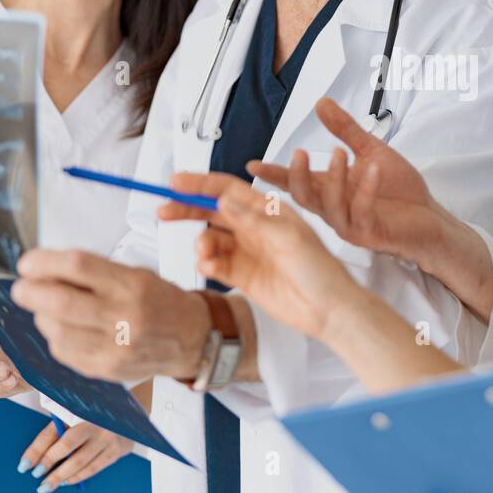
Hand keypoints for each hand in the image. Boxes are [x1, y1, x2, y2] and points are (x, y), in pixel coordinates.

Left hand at [10, 250, 206, 382]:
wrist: (190, 339)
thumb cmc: (161, 302)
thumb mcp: (136, 274)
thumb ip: (95, 272)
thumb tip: (46, 269)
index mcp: (133, 285)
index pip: (78, 266)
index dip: (44, 262)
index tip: (28, 263)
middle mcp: (125, 317)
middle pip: (61, 302)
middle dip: (31, 293)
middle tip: (22, 288)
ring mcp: (115, 348)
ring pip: (57, 332)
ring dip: (42, 317)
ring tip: (45, 310)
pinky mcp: (106, 370)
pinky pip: (65, 354)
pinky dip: (55, 338)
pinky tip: (63, 329)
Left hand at [17, 420, 132, 492]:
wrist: (127, 412)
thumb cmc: (92, 415)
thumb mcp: (73, 414)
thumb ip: (56, 430)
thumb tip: (34, 457)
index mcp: (78, 409)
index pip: (52, 432)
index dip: (36, 450)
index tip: (24, 466)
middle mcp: (94, 422)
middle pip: (66, 447)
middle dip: (48, 464)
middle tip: (36, 476)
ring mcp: (107, 436)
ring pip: (80, 462)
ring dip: (61, 477)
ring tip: (47, 486)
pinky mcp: (117, 450)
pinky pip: (94, 468)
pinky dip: (78, 477)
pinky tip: (66, 481)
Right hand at [158, 172, 361, 341]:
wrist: (328, 310)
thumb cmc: (321, 270)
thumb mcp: (289, 237)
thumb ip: (253, 220)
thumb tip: (224, 201)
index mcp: (269, 210)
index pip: (228, 189)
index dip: (200, 184)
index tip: (175, 182)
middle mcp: (255, 228)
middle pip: (212, 211)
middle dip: (187, 209)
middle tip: (164, 211)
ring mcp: (248, 252)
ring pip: (210, 240)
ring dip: (200, 244)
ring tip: (204, 253)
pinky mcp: (242, 276)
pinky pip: (215, 265)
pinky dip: (207, 264)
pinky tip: (210, 267)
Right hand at [245, 97, 447, 270]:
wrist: (430, 217)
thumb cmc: (399, 190)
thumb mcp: (370, 152)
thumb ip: (345, 130)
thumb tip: (321, 103)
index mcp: (330, 190)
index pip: (295, 182)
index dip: (273, 175)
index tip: (251, 164)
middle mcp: (333, 210)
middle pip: (303, 198)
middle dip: (296, 177)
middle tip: (299, 153)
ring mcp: (349, 224)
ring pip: (328, 207)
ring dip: (333, 179)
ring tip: (340, 153)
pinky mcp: (369, 233)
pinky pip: (361, 212)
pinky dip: (365, 190)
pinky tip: (372, 171)